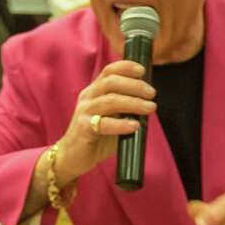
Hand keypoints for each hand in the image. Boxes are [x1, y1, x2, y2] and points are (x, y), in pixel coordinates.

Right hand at [55, 60, 156, 185]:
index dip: (126, 67)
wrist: (73, 157)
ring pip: (110, 101)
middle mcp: (88, 97)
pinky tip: (135, 126)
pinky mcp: (83, 128)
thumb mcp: (113, 117)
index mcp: (95, 91)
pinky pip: (104, 123)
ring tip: (150, 108)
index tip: (142, 70)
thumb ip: (127, 109)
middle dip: (134, 85)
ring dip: (133, 103)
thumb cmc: (97, 137)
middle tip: (152, 93)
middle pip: (111, 82)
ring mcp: (84, 112)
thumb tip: (149, 104)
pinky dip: (121, 124)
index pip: (109, 71)